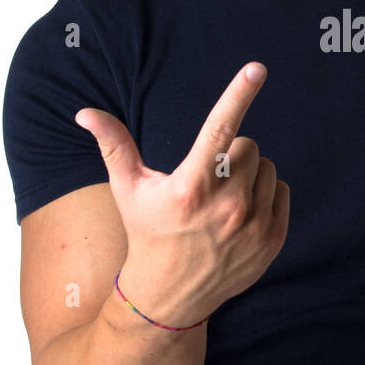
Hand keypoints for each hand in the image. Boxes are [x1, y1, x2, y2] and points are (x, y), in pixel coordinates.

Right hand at [75, 62, 289, 327]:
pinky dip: (264, 194)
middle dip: (230, 155)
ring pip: (267, 166)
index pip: (219, 129)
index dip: (239, 93)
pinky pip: (280, 190)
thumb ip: (114, 145)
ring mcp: (252, 225)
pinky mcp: (272, 239)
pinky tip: (240, 214)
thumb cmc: (148, 232)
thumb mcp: (128, 189)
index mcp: (190, 187)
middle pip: (248, 147)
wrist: (170, 296)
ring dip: (248, 174)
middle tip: (208, 180)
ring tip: (222, 199)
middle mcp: (225, 206)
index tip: (258, 68)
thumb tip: (84, 112)